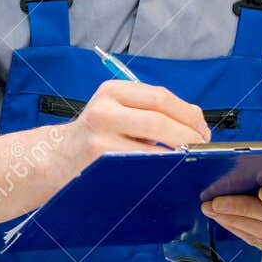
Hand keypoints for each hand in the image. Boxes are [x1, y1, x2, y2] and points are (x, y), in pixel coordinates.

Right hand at [71, 79, 210, 163]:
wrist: (59, 157)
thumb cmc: (99, 134)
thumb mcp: (120, 110)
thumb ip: (155, 110)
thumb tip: (197, 120)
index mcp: (112, 90)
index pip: (160, 97)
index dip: (188, 114)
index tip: (202, 128)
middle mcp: (103, 110)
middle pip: (159, 120)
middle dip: (188, 135)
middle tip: (201, 146)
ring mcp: (99, 139)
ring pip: (152, 147)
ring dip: (178, 155)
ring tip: (188, 158)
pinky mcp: (100, 163)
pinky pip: (141, 167)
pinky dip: (160, 169)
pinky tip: (168, 170)